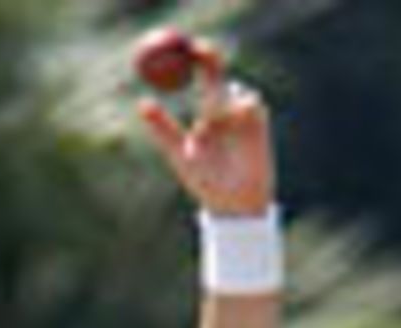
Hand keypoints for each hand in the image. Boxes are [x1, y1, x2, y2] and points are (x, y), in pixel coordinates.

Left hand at [138, 44, 273, 216]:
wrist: (234, 205)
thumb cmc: (205, 182)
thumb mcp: (179, 155)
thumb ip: (163, 129)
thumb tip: (142, 103)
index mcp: (207, 112)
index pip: (200, 77)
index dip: (195, 59)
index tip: (186, 48)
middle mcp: (227, 109)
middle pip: (218, 74)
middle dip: (210, 58)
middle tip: (200, 49)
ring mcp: (243, 115)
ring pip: (235, 90)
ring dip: (224, 96)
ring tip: (217, 114)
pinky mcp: (259, 123)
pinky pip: (253, 105)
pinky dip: (244, 105)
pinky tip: (236, 117)